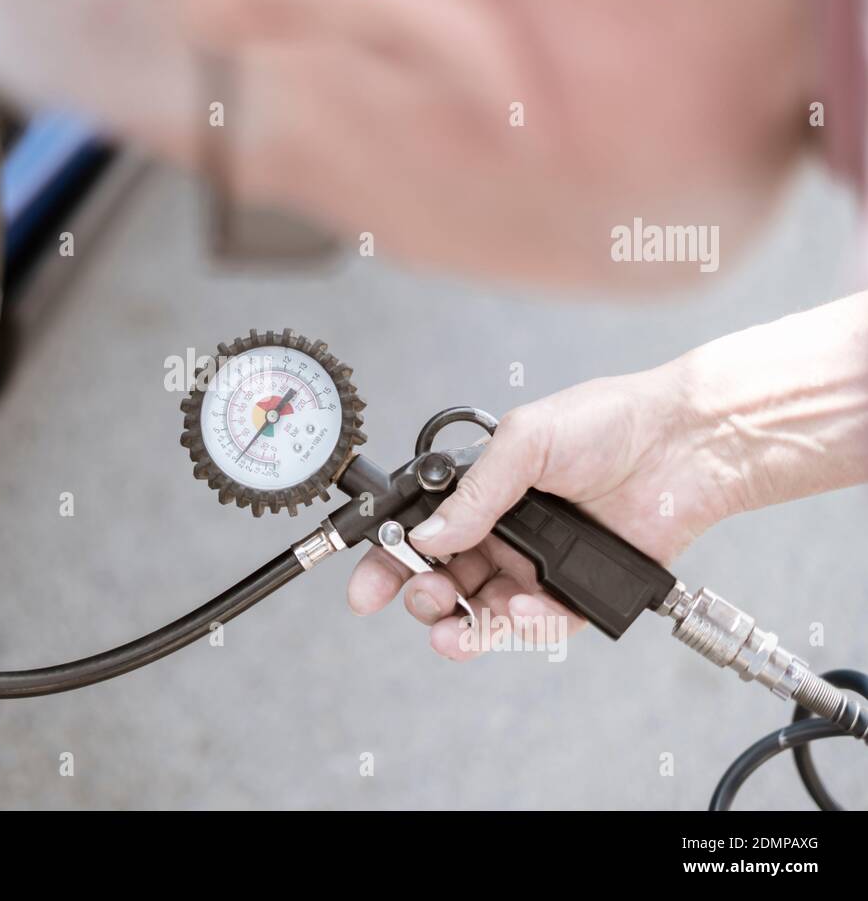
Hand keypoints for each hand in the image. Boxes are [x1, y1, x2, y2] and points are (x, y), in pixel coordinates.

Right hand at [348, 293, 867, 658]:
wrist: (686, 443)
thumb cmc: (609, 422)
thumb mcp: (525, 440)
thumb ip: (472, 493)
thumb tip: (426, 535)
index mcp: (483, 491)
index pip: (420, 532)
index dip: (388, 561)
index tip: (366, 588)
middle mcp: (505, 531)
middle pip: (445, 581)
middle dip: (423, 597)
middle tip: (423, 598)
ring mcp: (540, 562)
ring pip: (485, 612)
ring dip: (462, 627)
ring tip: (453, 632)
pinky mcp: (580, 589)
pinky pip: (541, 622)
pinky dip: (524, 624)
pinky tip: (521, 610)